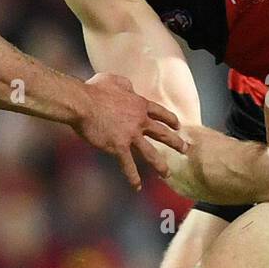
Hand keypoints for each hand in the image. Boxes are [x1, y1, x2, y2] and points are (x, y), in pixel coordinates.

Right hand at [72, 73, 187, 189]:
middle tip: (185, 149)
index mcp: (139, 105)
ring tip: (167, 174)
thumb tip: (130, 88)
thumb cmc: (95, 90)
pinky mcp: (119, 147)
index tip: (178, 125)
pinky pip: (128, 165)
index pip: (160, 113)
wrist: (83, 103)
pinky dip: (133, 177)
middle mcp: (140, 121)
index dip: (170, 119)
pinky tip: (137, 186)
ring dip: (160, 165)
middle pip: (162, 133)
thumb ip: (126, 85)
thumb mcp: (115, 80)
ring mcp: (131, 135)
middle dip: (175, 142)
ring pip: (151, 153)